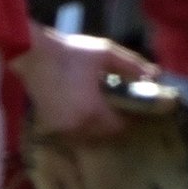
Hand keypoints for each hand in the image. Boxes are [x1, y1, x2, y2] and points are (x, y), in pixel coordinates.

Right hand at [19, 25, 155, 136]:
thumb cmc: (71, 52)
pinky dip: (79, 126)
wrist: (32, 53)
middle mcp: (77, 125)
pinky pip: (72, 133)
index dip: (127, 119)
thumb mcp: (104, 53)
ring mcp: (62, 127)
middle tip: (116, 108)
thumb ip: (131, 65)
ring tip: (98, 109)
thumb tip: (155, 75)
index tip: (129, 108)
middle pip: (104, 134)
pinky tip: (81, 110)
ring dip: (96, 127)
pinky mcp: (50, 125)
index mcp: (93, 110)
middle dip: (112, 123)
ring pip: (87, 136)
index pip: (119, 127)